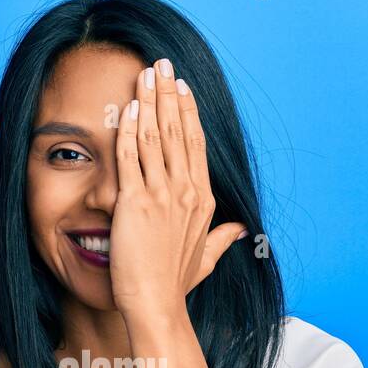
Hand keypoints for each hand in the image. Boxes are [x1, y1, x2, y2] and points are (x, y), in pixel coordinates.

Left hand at [109, 57, 247, 322]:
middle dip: (168, 92)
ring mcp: (161, 195)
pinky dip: (128, 129)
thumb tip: (241, 230)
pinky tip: (125, 107)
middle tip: (160, 63)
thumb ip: (223, 239)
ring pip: (154, 135)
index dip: (188, 110)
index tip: (181, 86)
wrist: (156, 303)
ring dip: (147, 99)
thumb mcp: (205, 258)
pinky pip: (130, 156)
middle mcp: (186, 191)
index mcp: (203, 199)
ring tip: (142, 73)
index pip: (195, 143)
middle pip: (177, 130)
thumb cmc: (175, 285)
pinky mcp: (134, 202)